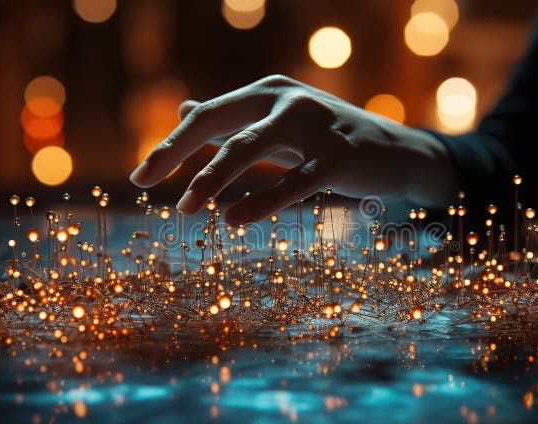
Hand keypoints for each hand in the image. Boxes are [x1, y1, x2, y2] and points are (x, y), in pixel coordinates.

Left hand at [129, 74, 453, 225]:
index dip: (171, 145)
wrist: (397, 151)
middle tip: (142, 183)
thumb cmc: (330, 139)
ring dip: (212, 177)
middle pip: (220, 123)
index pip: (209, 115)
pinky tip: (232, 219)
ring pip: (250, 148)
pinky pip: (292, 182)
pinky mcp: (338, 158)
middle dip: (176, 153)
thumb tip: (185, 110)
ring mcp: (314, 126)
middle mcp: (287, 99)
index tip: (141, 176)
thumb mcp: (279, 123)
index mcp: (269, 91)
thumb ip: (235, 118)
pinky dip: (261, 201)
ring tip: (185, 208)